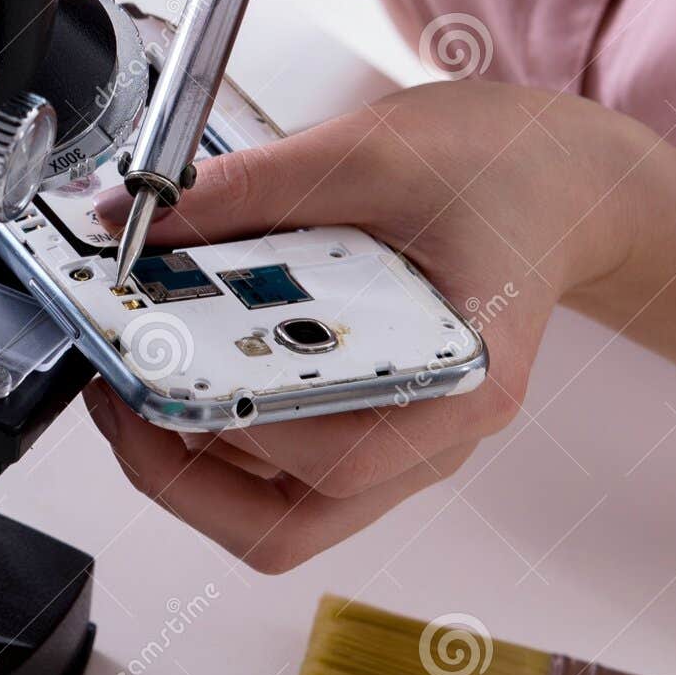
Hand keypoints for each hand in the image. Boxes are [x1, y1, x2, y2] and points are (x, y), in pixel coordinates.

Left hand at [84, 81, 648, 570]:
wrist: (557, 181)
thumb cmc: (498, 171)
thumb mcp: (373, 150)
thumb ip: (251, 187)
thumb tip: (136, 222)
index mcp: (467, 376)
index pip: (341, 457)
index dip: (235, 432)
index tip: (153, 378)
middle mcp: (436, 434)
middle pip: (293, 524)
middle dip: (183, 476)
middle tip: (118, 397)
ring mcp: (404, 440)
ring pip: (278, 512)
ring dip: (191, 462)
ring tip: (136, 378)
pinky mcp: (374, 425)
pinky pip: (283, 471)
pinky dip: (219, 436)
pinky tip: (186, 367)